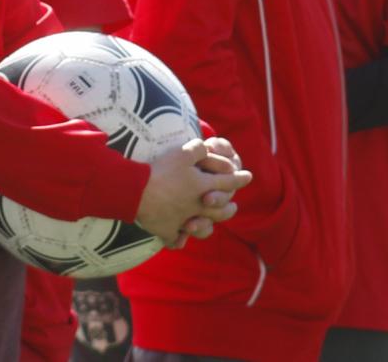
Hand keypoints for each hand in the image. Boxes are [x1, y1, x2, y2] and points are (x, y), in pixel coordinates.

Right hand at [136, 138, 250, 247]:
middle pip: (220, 209)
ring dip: (207, 225)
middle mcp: (197, 205)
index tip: (249, 176)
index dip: (239, 178)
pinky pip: (174, 239)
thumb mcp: (182, 153)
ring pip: (203, 226)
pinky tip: (178, 240)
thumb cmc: (162, 170)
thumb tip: (207, 147)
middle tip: (234, 206)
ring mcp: (183, 219)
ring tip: (209, 223)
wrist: (138, 191)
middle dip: (228, 207)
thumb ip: (198, 149)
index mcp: (203, 186)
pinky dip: (176, 239)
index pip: (227, 181)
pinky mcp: (167, 230)